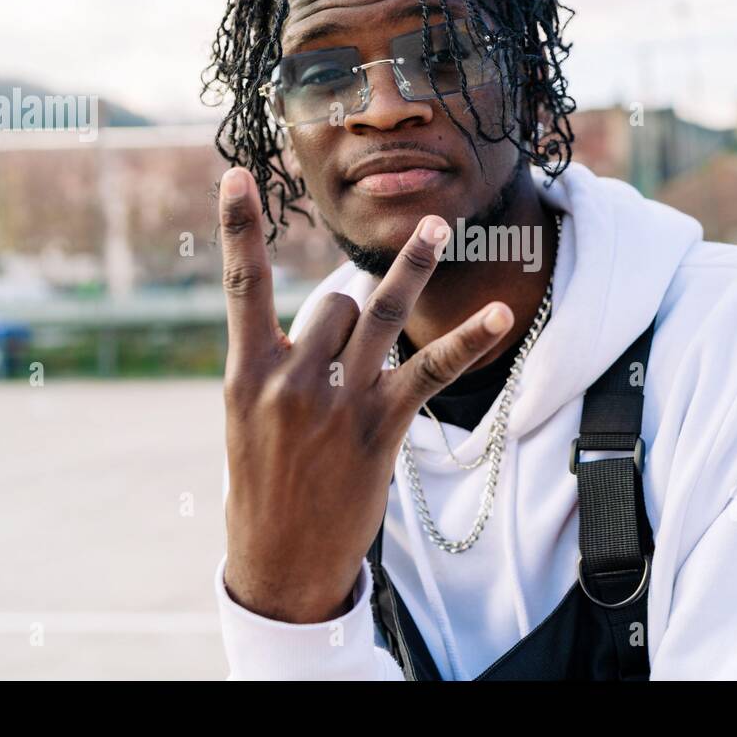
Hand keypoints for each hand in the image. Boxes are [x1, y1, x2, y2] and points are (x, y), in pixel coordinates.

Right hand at [218, 167, 513, 622]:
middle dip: (351, 315)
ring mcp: (336, 403)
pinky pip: (429, 371)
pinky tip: (499, 315)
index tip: (236, 173)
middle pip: (336, 303)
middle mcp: (289, 380)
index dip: (238, 227)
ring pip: (379, 313)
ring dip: (413, 267)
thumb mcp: (248, 422)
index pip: (241, 287)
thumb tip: (327, 315)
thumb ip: (277, 364)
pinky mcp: (379, 427)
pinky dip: (467, 341)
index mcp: (246, 374)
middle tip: (349, 362)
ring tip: (439, 226)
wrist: (280, 563)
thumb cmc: (263, 486)